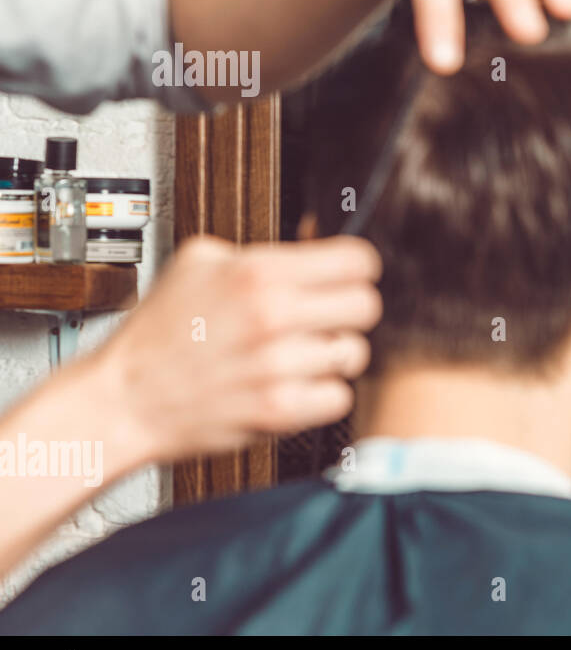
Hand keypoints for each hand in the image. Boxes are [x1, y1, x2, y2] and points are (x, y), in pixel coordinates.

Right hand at [88, 235, 382, 463]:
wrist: (124, 397)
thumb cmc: (160, 332)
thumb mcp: (198, 262)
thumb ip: (261, 251)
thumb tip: (315, 240)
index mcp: (256, 273)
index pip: (357, 260)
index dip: (358, 268)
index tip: (349, 276)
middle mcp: (272, 316)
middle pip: (367, 306)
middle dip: (349, 311)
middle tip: (325, 318)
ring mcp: (277, 365)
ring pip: (354, 353)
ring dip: (332, 356)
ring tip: (299, 355)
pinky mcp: (279, 410)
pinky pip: (339, 397)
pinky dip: (322, 395)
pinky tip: (295, 384)